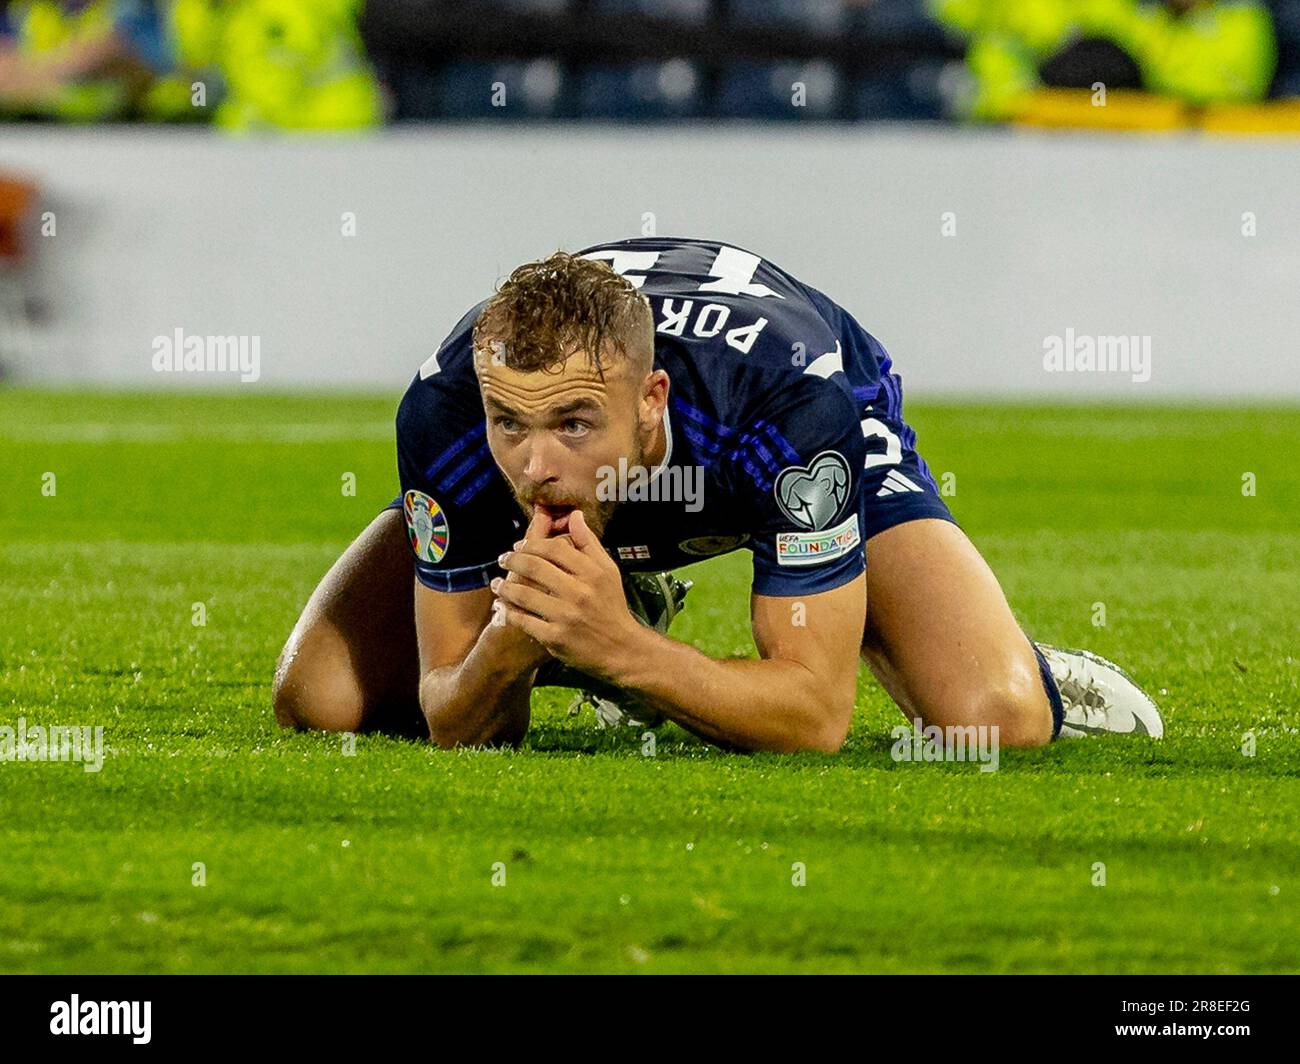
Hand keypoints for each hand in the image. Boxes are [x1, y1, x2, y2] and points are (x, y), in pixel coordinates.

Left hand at [492, 509, 639, 679]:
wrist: (621, 649)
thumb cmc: (611, 605)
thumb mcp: (607, 571)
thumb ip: (588, 543)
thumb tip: (574, 515)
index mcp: (591, 573)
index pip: (553, 548)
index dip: (531, 544)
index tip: (519, 546)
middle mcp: (578, 593)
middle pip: (535, 567)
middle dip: (512, 560)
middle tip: (502, 559)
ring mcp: (565, 616)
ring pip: (524, 594)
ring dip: (504, 587)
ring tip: (496, 583)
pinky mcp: (555, 638)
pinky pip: (524, 621)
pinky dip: (509, 612)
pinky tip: (502, 607)